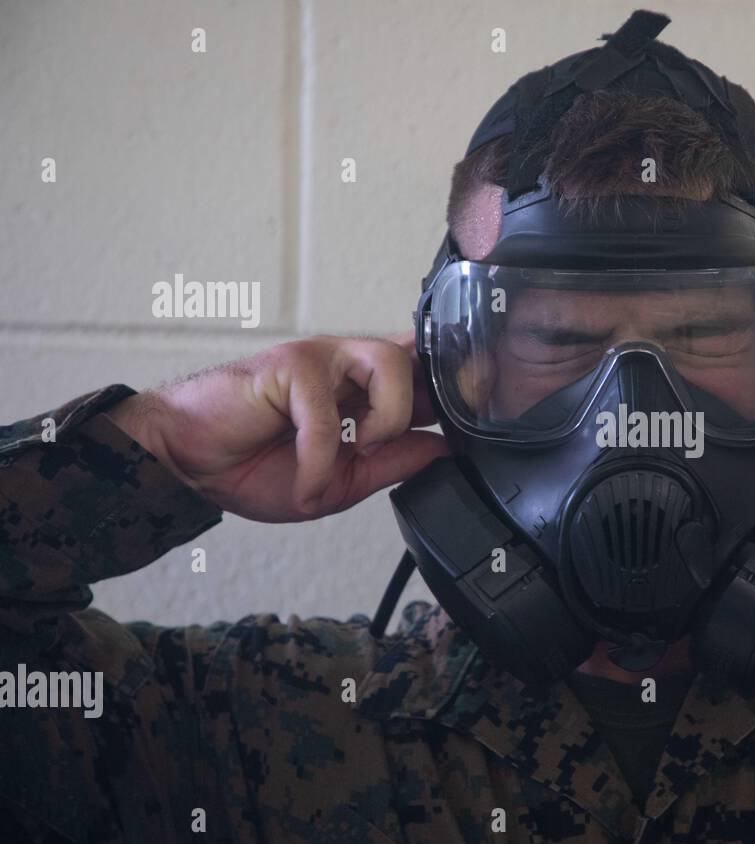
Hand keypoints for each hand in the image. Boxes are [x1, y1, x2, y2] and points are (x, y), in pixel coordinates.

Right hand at [106, 331, 445, 521]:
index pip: (426, 374)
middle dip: (433, 399)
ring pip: (390, 364)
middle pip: (422, 359)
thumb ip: (391, 463)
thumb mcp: (340, 482)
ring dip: (385, 420)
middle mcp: (348, 365)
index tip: (480, 416)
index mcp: (364, 389)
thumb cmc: (252, 465)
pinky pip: (328, 413)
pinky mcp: (288, 366)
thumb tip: (444, 450)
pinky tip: (307, 485)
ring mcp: (320, 359)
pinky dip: (321, 460)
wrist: (186, 465)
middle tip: (411, 442)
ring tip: (356, 453)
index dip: (455, 388)